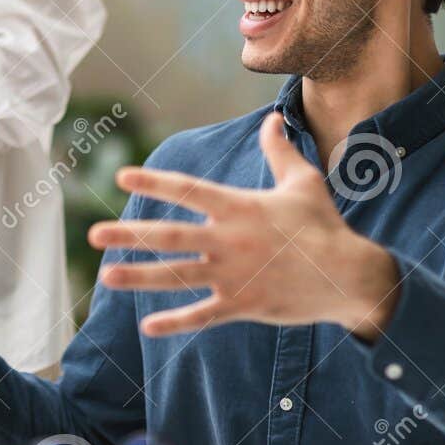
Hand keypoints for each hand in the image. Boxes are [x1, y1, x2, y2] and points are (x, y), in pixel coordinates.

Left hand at [89, 113, 400, 340]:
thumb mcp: (303, 183)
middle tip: (93, 234)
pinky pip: (202, 315)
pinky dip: (176, 322)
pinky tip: (147, 325)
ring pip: (178, 276)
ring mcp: (234, 275)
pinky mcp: (242, 304)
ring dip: (140, 277)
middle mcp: (230, 240)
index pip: (188, 190)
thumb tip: (273, 119)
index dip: (154, 182)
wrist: (350, 276)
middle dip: (129, 235)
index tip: (122, 176)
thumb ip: (279, 152)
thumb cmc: (324, 227)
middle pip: (171, 236)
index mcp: (239, 208)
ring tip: (107, 276)